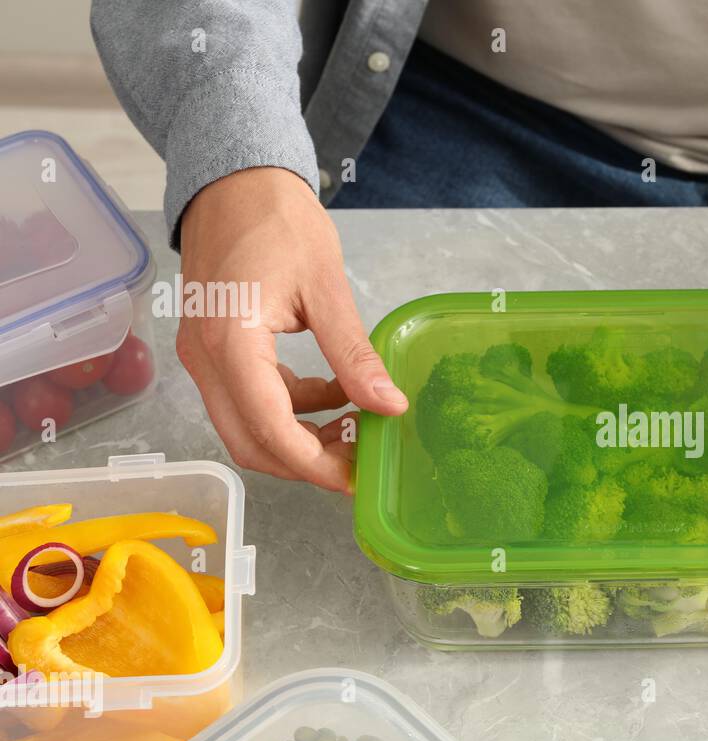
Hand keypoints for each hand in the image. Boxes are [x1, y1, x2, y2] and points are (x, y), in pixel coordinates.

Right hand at [176, 167, 407, 491]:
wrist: (234, 181)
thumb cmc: (278, 220)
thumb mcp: (327, 288)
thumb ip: (354, 354)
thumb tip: (389, 406)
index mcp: (231, 343)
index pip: (268, 428)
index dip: (313, 463)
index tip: (356, 477)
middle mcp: (204, 358)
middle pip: (250, 443)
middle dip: (305, 462)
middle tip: (357, 461)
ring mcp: (202, 357)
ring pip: (246, 427)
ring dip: (297, 438)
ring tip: (353, 426)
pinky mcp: (212, 352)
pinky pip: (246, 401)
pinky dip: (287, 410)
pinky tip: (331, 394)